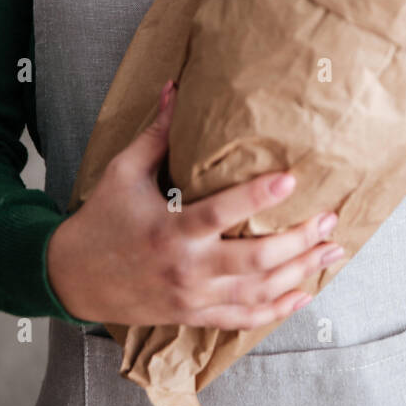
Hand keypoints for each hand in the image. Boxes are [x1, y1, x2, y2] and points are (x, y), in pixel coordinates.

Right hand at [45, 79, 343, 327]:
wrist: (72, 280)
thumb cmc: (100, 220)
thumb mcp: (123, 172)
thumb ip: (158, 134)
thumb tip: (177, 86)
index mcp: (169, 231)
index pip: (221, 214)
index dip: (257, 196)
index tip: (292, 179)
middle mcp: (186, 269)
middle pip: (254, 261)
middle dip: (298, 240)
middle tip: (330, 218)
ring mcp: (192, 298)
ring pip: (257, 291)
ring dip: (300, 272)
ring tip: (333, 251)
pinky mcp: (194, 315)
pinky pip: (243, 318)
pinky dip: (276, 309)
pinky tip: (304, 293)